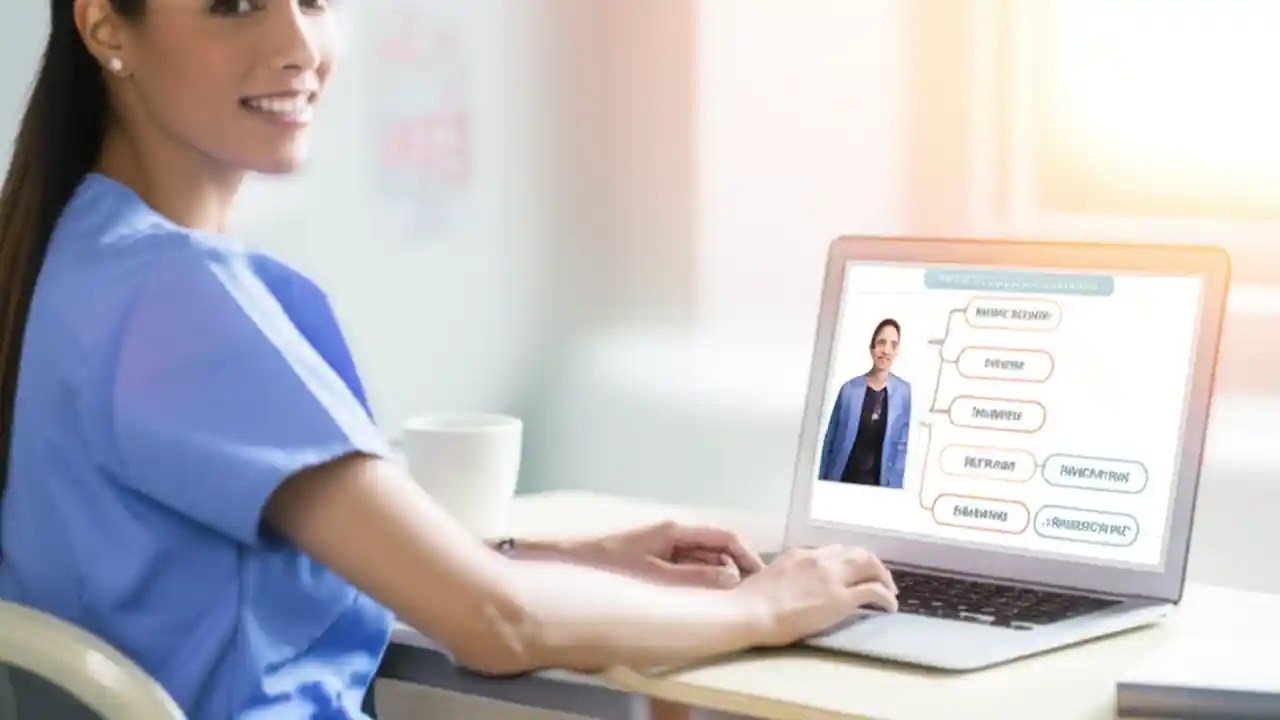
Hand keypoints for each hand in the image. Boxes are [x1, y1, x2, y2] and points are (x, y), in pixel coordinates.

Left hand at [578, 520, 765, 588]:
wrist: (567, 563)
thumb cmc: (606, 568)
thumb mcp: (656, 577)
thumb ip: (695, 578)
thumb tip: (731, 578)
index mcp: (675, 531)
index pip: (725, 537)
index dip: (748, 556)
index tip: (761, 578)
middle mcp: (672, 535)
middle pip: (716, 550)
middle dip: (733, 572)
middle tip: (745, 599)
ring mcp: (663, 548)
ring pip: (702, 561)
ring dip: (716, 580)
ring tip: (726, 605)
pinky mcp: (653, 561)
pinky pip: (685, 570)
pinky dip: (697, 584)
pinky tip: (699, 603)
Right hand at [733, 545, 898, 646]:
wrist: (752, 611)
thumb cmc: (753, 600)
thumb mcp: (773, 575)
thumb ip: (791, 573)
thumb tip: (799, 583)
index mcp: (802, 554)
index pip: (835, 551)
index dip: (850, 561)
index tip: (855, 572)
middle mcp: (821, 559)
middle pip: (857, 553)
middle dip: (873, 565)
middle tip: (880, 579)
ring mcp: (832, 577)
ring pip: (870, 566)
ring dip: (883, 577)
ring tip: (889, 590)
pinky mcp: (841, 599)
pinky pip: (874, 592)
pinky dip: (886, 597)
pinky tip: (890, 607)